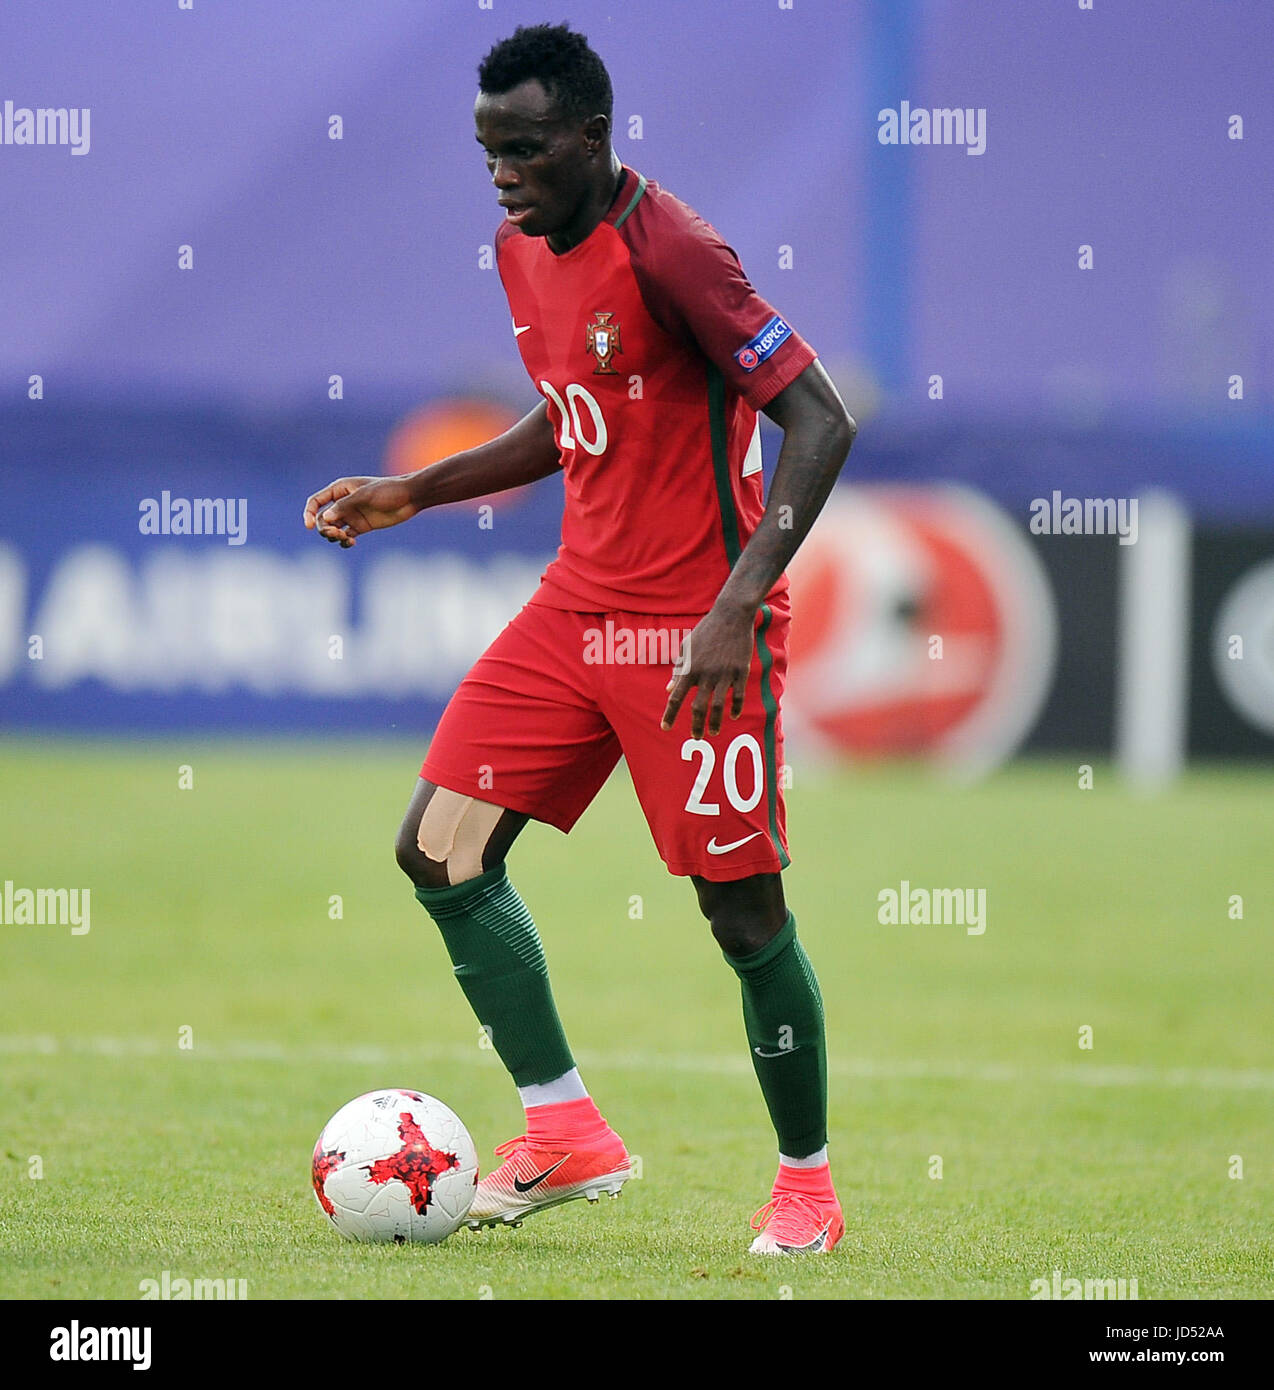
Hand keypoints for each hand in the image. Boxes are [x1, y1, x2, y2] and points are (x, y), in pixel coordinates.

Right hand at [302, 476, 418, 546]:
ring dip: (334, 537)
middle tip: (337, 533)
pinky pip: (346, 537)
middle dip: (325, 529)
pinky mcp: (361, 526)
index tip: (308, 526)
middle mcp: (343, 503)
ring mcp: (352, 515)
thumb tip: (326, 517)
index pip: (316, 502)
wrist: (410, 497)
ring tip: (346, 538)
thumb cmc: (388, 491)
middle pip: (323, 519)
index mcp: (340, 490)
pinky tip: (351, 542)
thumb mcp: (365, 495)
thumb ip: (345, 506)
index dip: (309, 513)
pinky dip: (345, 542)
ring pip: (333, 529)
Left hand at [661, 603, 755, 737]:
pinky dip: (735, 708)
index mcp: (689, 668)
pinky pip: (737, 695)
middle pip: (698, 707)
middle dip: (696, 726)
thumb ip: (678, 668)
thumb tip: (669, 688)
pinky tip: (733, 716)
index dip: (669, 715)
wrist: (731, 616)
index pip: (676, 697)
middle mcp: (705, 674)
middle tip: (695, 738)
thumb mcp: (687, 647)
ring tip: (713, 732)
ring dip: (715, 723)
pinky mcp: (740, 671)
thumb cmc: (706, 630)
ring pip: (718, 706)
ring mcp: (724, 674)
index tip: (665, 728)